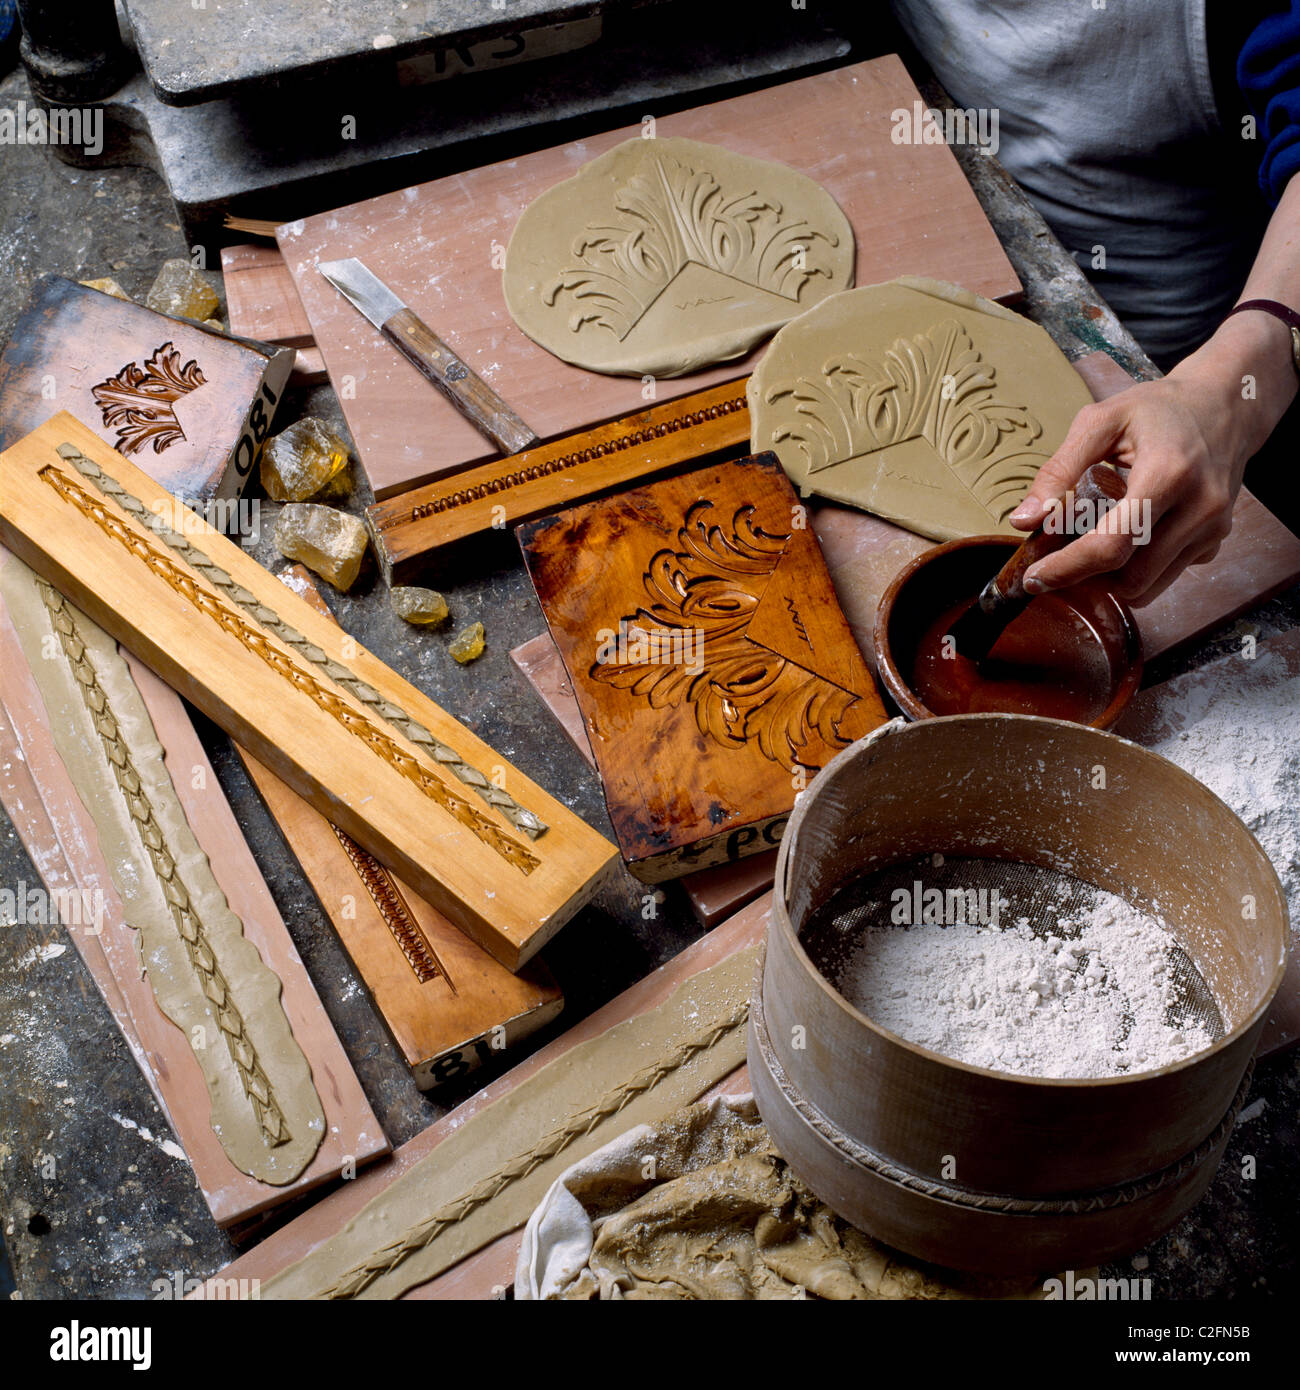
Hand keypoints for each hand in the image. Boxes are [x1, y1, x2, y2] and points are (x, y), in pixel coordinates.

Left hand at [1009, 314, 1295, 606]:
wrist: (1225, 407)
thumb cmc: (1157, 410)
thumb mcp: (1102, 421)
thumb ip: (1059, 470)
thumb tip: (1023, 521)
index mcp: (1169, 473)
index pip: (1113, 544)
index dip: (1068, 568)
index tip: (1033, 578)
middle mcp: (1200, 508)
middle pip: (1130, 577)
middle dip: (1085, 578)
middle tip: (1053, 562)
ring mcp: (1212, 530)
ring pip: (1147, 588)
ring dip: (1109, 581)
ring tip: (1086, 548)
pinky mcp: (1214, 544)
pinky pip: (1164, 577)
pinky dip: (1134, 571)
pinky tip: (1122, 540)